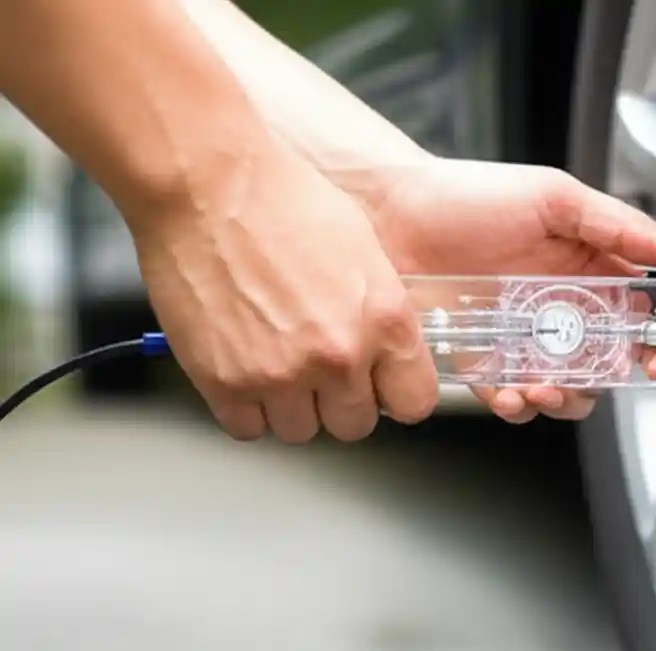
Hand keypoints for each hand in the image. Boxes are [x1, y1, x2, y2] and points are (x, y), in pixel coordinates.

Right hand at [130, 145, 437, 442]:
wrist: (208, 182)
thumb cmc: (284, 199)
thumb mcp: (365, 252)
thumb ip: (380, 314)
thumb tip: (385, 354)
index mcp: (386, 321)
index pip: (414, 402)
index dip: (395, 394)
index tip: (380, 386)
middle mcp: (339, 356)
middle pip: (355, 424)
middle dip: (339, 400)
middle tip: (317, 365)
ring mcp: (281, 374)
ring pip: (301, 431)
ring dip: (291, 404)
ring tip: (275, 358)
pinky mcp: (225, 382)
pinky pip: (247, 428)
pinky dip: (245, 406)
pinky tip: (242, 366)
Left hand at [341, 157, 655, 422]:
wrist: (387, 212)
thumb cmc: (466, 196)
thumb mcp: (555, 198)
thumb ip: (619, 225)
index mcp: (588, 268)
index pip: (641, 314)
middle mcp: (560, 307)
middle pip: (608, 362)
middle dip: (610, 379)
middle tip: (598, 376)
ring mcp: (524, 336)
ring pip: (565, 387)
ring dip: (564, 398)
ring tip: (545, 388)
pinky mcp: (485, 358)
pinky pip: (512, 395)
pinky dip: (517, 403)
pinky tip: (511, 391)